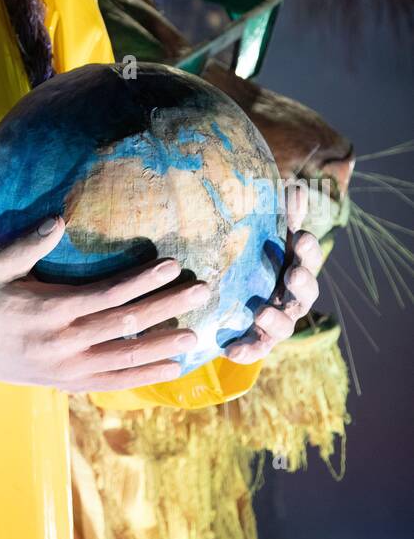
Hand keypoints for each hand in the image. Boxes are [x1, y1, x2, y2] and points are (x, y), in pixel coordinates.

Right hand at [0, 216, 210, 393]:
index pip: (109, 294)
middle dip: (167, 307)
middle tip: (202, 292)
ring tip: (195, 333)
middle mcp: (65, 342)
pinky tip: (169, 369)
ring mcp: (67, 367)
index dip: (143, 280)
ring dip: (163, 345)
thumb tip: (59, 219)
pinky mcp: (65, 382)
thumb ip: (28, 244)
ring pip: (125, 357)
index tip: (171, 265)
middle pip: (126, 323)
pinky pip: (112, 382)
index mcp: (50, 309)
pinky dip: (142, 376)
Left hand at [222, 184, 321, 363]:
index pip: (308, 259)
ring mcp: (276, 323)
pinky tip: (230, 350)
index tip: (301, 236)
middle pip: (305, 295)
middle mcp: (291, 299)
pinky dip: (245, 350)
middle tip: (293, 273)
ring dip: (275, 321)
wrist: (236, 300)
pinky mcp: (256, 342)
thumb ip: (283, 216)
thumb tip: (294, 188)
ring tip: (262, 313)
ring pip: (283, 326)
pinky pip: (253, 349)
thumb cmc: (259, 261)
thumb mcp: (270, 237)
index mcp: (296, 270)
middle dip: (302, 284)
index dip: (308, 249)